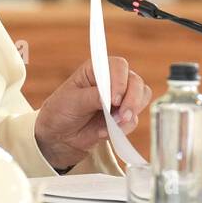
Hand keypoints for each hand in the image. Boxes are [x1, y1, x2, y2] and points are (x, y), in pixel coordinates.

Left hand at [35, 56, 150, 169]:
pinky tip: (105, 132)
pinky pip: (134, 119)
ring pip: (142, 97)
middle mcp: (112, 80)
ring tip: (113, 125)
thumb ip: (92, 97)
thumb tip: (110, 99)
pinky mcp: (123, 115)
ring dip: (131, 113)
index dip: (120, 81)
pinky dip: (124, 128)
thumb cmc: (61, 111)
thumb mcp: (72, 101)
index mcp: (97, 69)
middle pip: (135, 81)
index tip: (114, 100)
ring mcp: (120, 97)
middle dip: (132, 100)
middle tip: (121, 116)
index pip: (118, 66)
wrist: (59, 136)